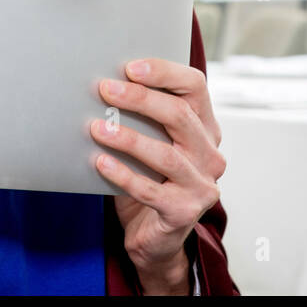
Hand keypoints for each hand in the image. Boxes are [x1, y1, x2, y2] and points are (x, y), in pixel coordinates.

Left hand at [89, 58, 225, 294]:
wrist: (156, 238)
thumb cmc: (151, 182)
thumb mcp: (153, 144)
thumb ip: (144, 119)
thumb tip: (105, 88)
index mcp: (206, 129)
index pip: (195, 87)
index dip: (164, 73)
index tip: (130, 67)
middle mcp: (210, 155)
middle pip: (179, 115)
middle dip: (140, 99)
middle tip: (105, 89)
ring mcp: (201, 185)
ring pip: (166, 154)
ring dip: (128, 138)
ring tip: (96, 128)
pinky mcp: (184, 211)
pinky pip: (150, 190)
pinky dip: (123, 174)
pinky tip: (100, 162)